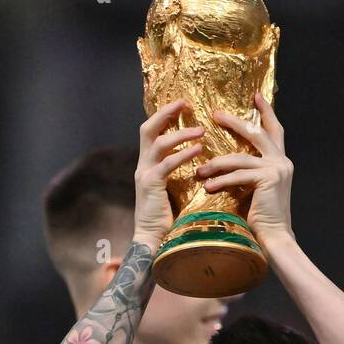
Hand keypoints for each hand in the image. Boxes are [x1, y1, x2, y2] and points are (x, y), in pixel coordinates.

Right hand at [133, 99, 204, 250]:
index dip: (164, 115)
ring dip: (180, 133)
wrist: (153, 240)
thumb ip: (179, 172)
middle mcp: (143, 165)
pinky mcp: (151, 185)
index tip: (183, 104)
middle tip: (185, 103)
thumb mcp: (173, 189)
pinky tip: (198, 150)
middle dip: (166, 113)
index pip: (152, 131)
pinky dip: (182, 155)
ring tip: (201, 130)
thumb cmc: (167, 218)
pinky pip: (167, 164)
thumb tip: (198, 157)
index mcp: (148, 164)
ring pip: (158, 143)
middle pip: (148, 129)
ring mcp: (145, 174)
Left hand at [200, 94, 293, 245]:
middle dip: (235, 122)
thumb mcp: (255, 189)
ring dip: (217, 164)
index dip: (266, 113)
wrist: (275, 238)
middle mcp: (282, 161)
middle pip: (256, 133)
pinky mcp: (268, 179)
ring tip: (200, 170)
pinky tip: (207, 187)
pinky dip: (221, 181)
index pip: (274, 131)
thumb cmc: (261, 218)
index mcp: (281, 161)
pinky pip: (238, 175)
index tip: (256, 96)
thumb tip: (226, 162)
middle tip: (216, 114)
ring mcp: (277, 169)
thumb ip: (248, 172)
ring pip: (240, 157)